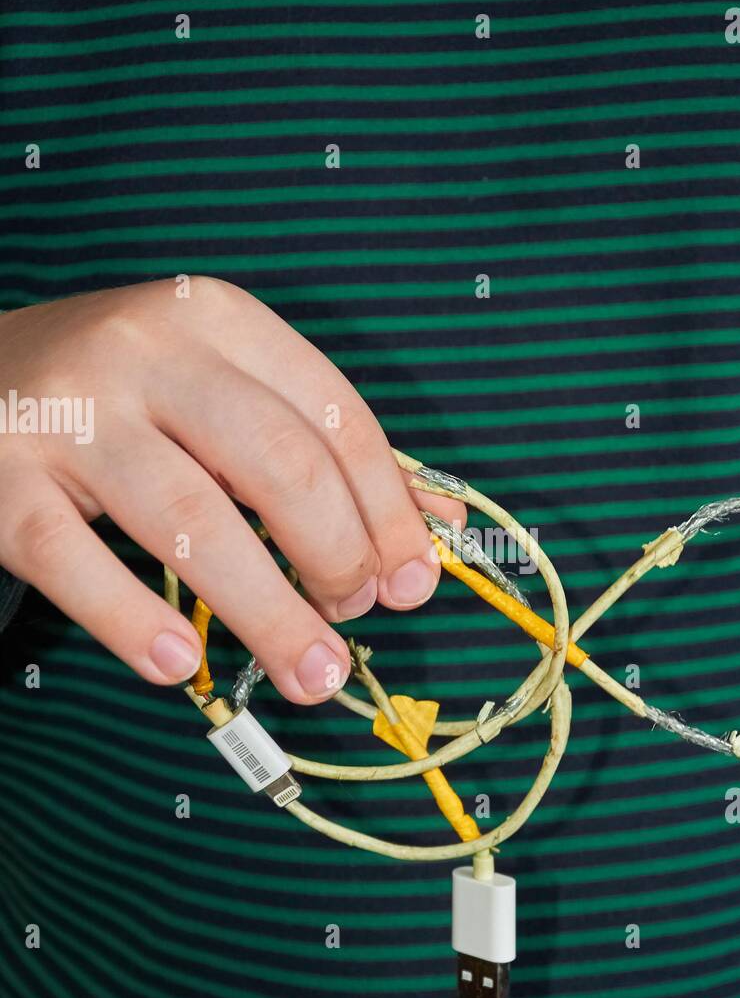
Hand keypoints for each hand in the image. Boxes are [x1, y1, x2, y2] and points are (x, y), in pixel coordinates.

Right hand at [0, 277, 465, 703]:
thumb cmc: (121, 396)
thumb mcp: (222, 389)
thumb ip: (323, 448)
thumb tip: (438, 526)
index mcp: (218, 322)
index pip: (334, 416)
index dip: (389, 510)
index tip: (413, 582)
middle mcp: (147, 354)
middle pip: (279, 464)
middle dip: (338, 556)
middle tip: (353, 618)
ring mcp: (71, 416)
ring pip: (193, 521)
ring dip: (267, 613)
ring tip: (310, 675)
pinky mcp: (2, 480)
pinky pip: (77, 563)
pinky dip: (135, 620)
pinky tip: (180, 662)